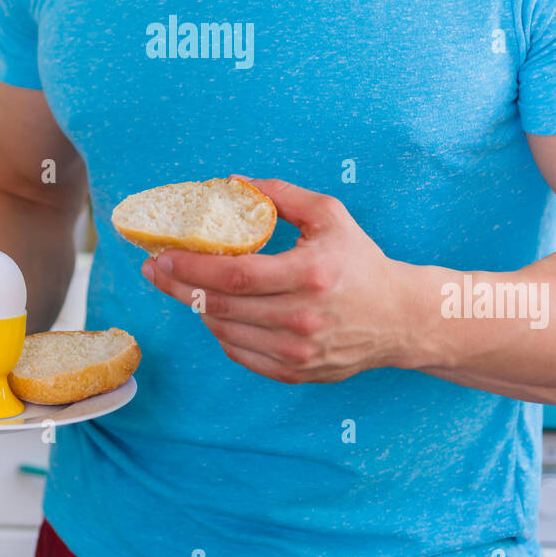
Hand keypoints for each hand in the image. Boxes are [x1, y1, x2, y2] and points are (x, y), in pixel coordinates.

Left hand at [139, 176, 411, 383]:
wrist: (399, 318)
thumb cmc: (360, 261)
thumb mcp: (329, 215)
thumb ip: (280, 194)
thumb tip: (232, 183)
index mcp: (310, 275)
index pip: (234, 275)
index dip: (191, 266)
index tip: (163, 254)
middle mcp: (301, 319)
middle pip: (219, 306)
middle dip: (178, 285)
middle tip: (156, 269)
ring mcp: (297, 353)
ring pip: (223, 331)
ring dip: (195, 307)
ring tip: (182, 285)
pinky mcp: (295, 373)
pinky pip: (239, 353)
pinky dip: (219, 331)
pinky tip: (213, 311)